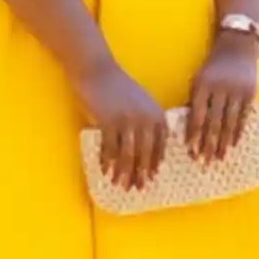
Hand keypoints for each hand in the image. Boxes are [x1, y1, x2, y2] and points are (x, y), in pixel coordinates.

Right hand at [74, 57, 167, 190]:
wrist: (97, 70)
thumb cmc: (117, 87)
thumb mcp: (140, 103)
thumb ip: (146, 122)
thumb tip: (145, 151)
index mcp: (156, 113)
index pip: (160, 145)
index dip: (156, 162)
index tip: (152, 176)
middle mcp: (145, 118)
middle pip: (145, 153)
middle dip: (141, 173)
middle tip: (138, 188)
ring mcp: (127, 120)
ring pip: (128, 154)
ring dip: (124, 172)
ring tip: (120, 185)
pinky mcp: (109, 121)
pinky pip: (110, 148)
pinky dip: (108, 162)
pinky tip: (105, 171)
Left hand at [186, 30, 258, 163]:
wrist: (237, 46)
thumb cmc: (212, 68)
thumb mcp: (198, 80)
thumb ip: (195, 102)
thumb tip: (187, 130)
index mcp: (202, 85)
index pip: (197, 115)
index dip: (194, 135)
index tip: (191, 151)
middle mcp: (219, 89)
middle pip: (213, 123)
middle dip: (208, 145)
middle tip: (204, 163)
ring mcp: (236, 91)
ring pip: (228, 123)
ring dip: (223, 143)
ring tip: (218, 158)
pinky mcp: (250, 93)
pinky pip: (243, 118)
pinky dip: (237, 133)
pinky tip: (232, 145)